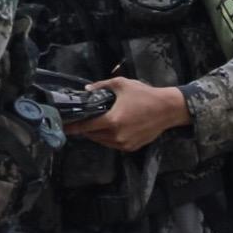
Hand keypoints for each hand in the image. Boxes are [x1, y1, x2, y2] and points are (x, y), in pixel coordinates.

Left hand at [68, 76, 188, 152]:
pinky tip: (109, 129)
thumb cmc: (145, 95)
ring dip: (96, 134)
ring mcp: (124, 144)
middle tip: (80, 121)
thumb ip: (102, 86)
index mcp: (112, 121)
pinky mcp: (131, 148)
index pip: (86, 127)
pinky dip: (108, 138)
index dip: (73, 127)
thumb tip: (87, 89)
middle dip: (85, 129)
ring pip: (102, 141)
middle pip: (92, 135)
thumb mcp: (122, 85)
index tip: (64, 126)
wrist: (168, 109)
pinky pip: (113, 144)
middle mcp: (116, 136)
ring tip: (94, 124)